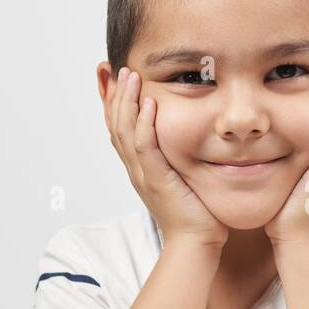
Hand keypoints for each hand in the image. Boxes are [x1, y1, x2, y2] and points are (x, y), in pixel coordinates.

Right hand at [106, 67, 228, 250]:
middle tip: (116, 67)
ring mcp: (143, 174)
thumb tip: (188, 134)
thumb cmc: (196, 211)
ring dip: (126, 101)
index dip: (112, 101)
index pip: (118, 127)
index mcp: (139, 166)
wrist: (196, 242)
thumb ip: (177, 155)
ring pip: (124, 131)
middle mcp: (135, 168)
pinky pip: (145, 147)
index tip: (111, 75)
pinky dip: (144, 123)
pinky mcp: (156, 180)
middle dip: (115, 93)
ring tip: (130, 75)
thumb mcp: (182, 175)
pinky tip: (148, 103)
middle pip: (114, 124)